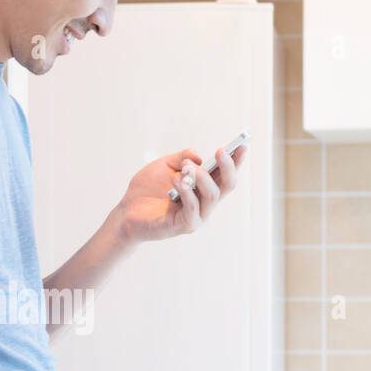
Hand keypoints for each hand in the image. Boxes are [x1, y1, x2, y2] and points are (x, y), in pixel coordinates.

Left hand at [117, 143, 246, 241]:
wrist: (127, 211)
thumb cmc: (147, 189)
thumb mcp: (164, 165)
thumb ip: (182, 157)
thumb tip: (198, 157)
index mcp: (203, 187)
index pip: (225, 174)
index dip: (237, 161)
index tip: (243, 144)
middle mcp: (205, 202)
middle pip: (227, 186)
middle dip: (228, 167)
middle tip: (220, 151)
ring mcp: (197, 216)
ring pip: (212, 196)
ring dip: (201, 177)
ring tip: (186, 167)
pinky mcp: (185, 225)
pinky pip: (193, 208)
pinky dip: (187, 191)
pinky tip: (176, 180)